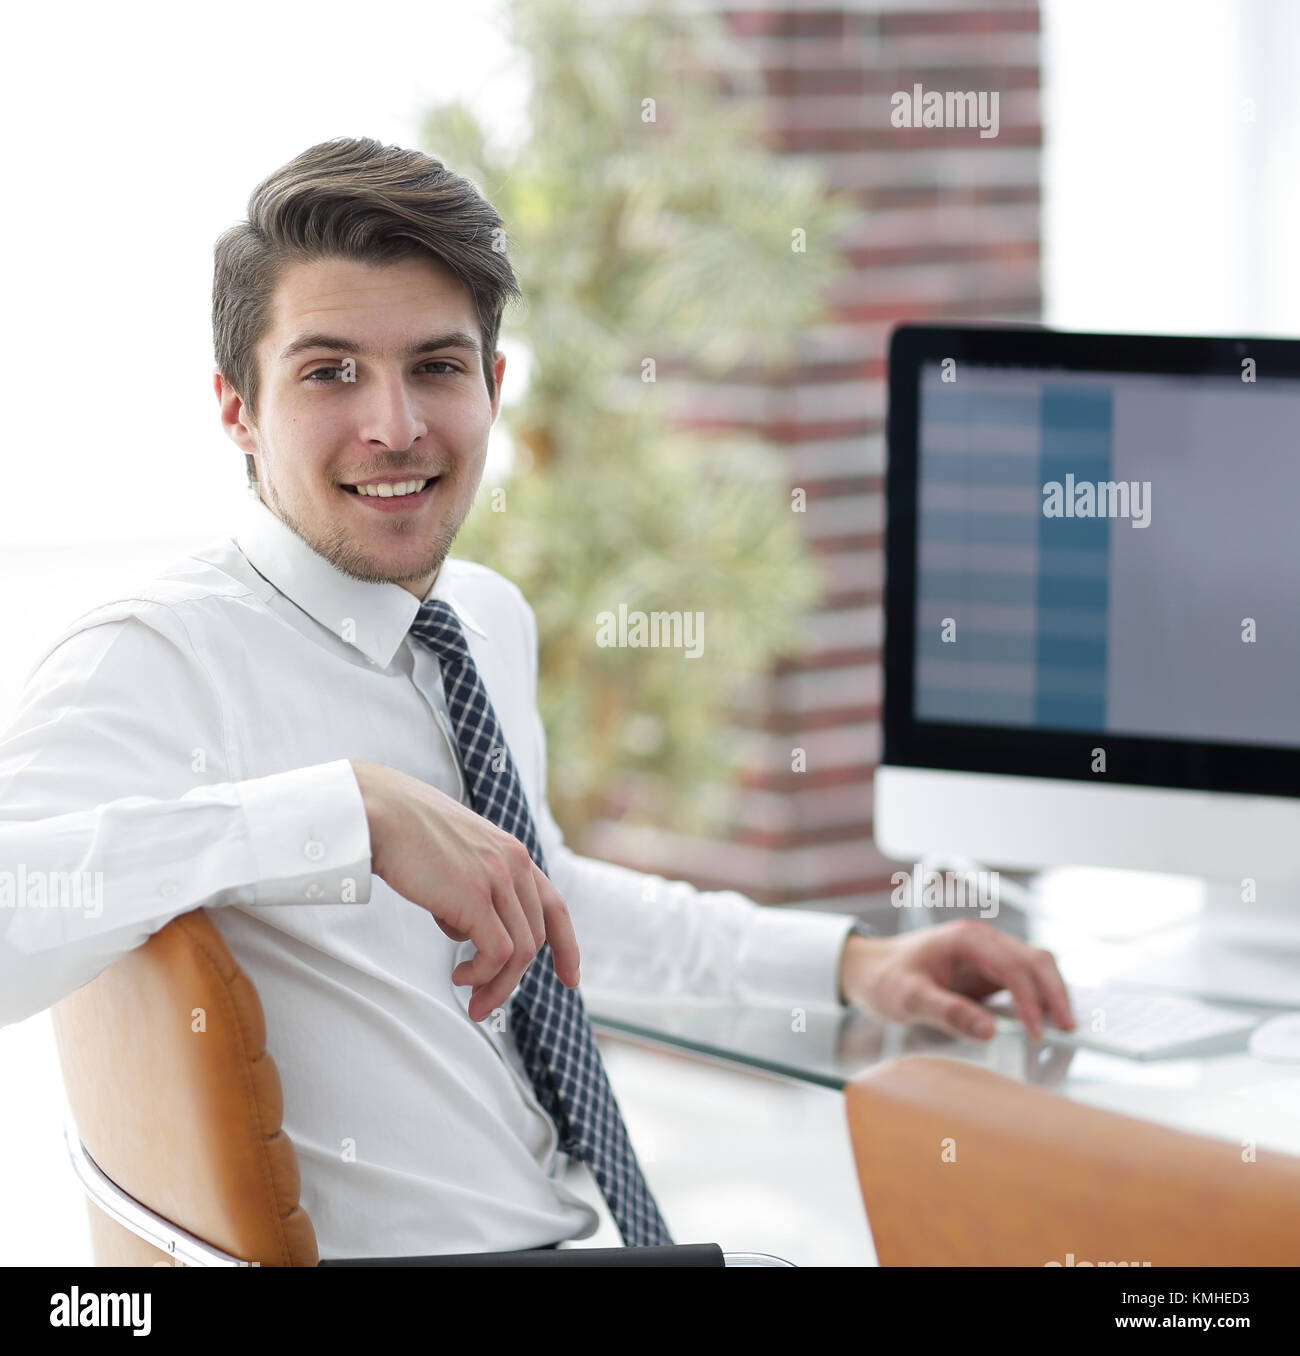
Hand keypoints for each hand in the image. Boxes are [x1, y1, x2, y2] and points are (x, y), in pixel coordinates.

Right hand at [351, 760, 580, 1021]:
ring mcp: (498, 878)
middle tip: (483, 1002)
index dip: (566, 946)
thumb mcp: (457, 854)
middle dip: (512, 979)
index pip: (553, 906)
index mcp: (512, 853)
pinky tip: (459, 976)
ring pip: (520, 952)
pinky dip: (482, 974)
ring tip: (472, 1000)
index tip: (569, 978)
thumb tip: (467, 928)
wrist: (379, 812)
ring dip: (497, 985)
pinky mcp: (475, 896)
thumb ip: (474, 883)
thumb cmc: (405, 833)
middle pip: (534, 938)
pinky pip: (497, 953)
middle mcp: (514, 863)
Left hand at [839, 919, 1075, 1041]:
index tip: (1035, 1032)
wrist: (869, 969)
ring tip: (1063, 1027)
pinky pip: (1025, 979)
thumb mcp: (908, 998)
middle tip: (1067, 1029)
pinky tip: (1045, 1019)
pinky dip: (1041, 996)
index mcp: (965, 939)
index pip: (1012, 966)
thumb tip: (988, 1030)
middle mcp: (982, 940)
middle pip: (1035, 960)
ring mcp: (988, 953)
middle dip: (1055, 993)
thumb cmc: (885, 977)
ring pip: (1036, 966)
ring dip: (1053, 993)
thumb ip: (947, 1012)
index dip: (1030, 999)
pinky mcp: (989, 970)